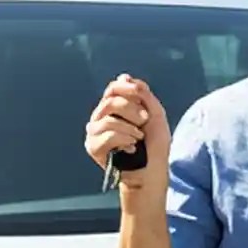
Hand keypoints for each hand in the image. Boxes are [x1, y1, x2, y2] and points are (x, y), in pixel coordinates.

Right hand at [84, 74, 170, 191]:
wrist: (152, 171)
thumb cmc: (154, 145)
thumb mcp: (155, 115)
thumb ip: (143, 95)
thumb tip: (125, 76)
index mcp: (115, 108)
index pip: (113, 89)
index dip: (126, 87)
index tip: (140, 92)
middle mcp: (101, 117)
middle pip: (110, 101)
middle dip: (131, 109)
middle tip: (145, 120)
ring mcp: (95, 132)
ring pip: (108, 119)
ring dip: (130, 127)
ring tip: (139, 137)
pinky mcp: (93, 147)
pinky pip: (107, 135)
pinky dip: (124, 139)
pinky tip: (131, 148)